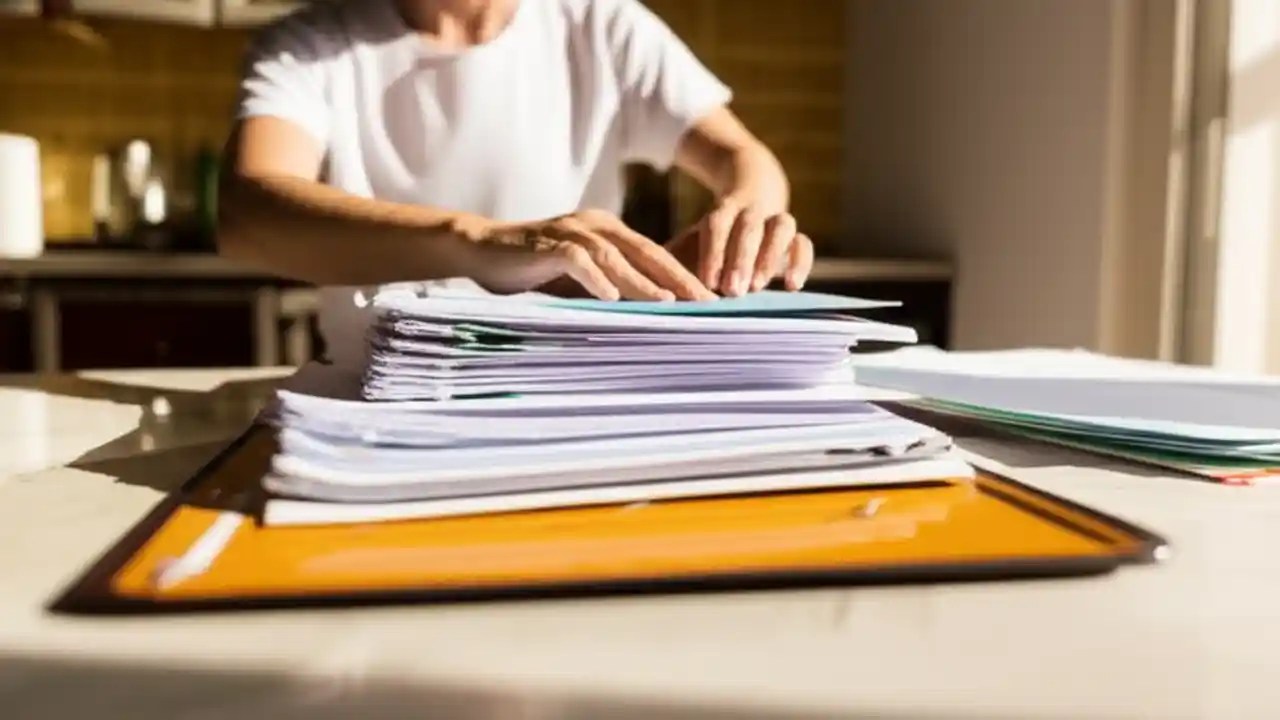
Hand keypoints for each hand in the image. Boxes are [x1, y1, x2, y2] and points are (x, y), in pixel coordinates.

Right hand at [471, 209, 715, 300]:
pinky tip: (611, 298)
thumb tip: (650, 317)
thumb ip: (611, 289)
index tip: (711, 302)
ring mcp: (570, 232)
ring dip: (643, 281)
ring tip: (668, 303)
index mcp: (608, 232)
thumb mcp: (580, 281)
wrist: (482, 252)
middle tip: (706, 304)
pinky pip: (576, 259)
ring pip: (616, 255)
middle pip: (646, 251)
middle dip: (678, 279)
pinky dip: (595, 278)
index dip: (684, 276)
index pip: (655, 254)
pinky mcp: (546, 244)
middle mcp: (594, 226)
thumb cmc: (534, 271)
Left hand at [666, 200, 813, 295]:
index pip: (717, 223)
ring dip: (769, 256)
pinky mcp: (795, 236)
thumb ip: (672, 259)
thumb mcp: (692, 242)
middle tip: (732, 289)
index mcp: (722, 211)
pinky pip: (804, 244)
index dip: (713, 251)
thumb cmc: (713, 237)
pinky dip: (800, 262)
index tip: (708, 281)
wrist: (754, 195)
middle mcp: (751, 212)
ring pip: (780, 227)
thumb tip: (641, 283)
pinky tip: (791, 285)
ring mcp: (776, 221)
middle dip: (740, 258)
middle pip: (748, 226)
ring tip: (757, 287)